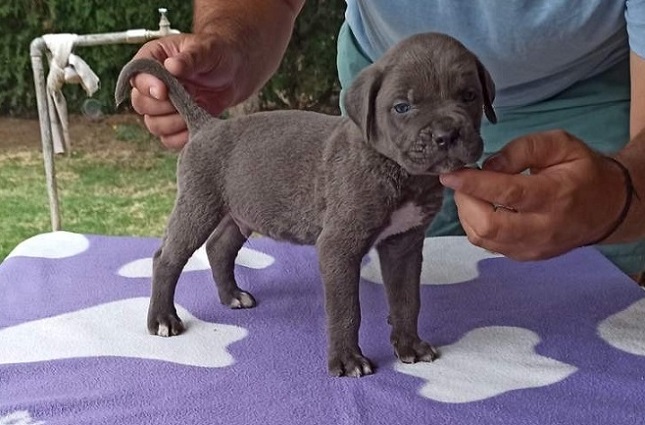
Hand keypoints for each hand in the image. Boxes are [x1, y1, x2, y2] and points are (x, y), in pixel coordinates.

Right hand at [129, 34, 244, 148]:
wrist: (236, 72)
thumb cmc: (217, 54)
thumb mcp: (206, 49)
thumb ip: (189, 58)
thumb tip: (173, 66)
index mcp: (153, 59)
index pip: (137, 76)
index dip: (147, 86)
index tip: (164, 91)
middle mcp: (153, 83)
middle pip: (140, 104)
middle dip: (164, 106)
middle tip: (188, 98)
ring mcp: (164, 105)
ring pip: (153, 124)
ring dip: (174, 123)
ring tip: (195, 109)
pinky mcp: (177, 122)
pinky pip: (169, 139)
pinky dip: (182, 137)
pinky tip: (196, 124)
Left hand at [439, 130, 627, 260]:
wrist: (608, 209)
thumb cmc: (582, 171)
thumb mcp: (560, 145)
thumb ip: (523, 149)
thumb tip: (488, 165)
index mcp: (555, 196)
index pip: (506, 194)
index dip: (473, 184)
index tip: (449, 174)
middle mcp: (544, 228)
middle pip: (488, 226)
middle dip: (464, 201)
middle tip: (462, 181)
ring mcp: (533, 247)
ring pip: (483, 238)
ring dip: (467, 213)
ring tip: (472, 192)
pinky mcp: (525, 256)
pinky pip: (488, 244)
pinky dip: (475, 224)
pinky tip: (481, 207)